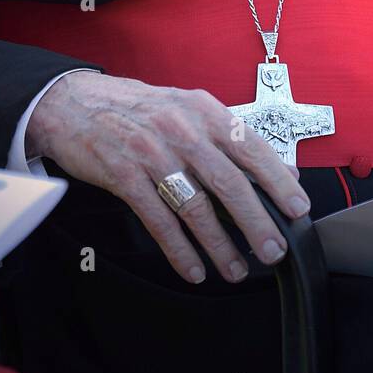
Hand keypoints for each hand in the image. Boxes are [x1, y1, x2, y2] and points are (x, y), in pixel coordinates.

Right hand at [27, 70, 309, 286]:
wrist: (74, 103)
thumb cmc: (140, 109)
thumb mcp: (188, 109)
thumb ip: (227, 136)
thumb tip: (276, 168)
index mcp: (203, 110)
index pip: (251, 146)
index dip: (277, 179)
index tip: (297, 207)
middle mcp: (181, 129)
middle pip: (228, 182)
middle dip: (255, 221)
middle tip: (273, 250)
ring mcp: (152, 153)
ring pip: (195, 207)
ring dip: (219, 244)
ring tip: (236, 269)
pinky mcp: (124, 176)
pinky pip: (158, 220)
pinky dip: (179, 250)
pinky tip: (194, 269)